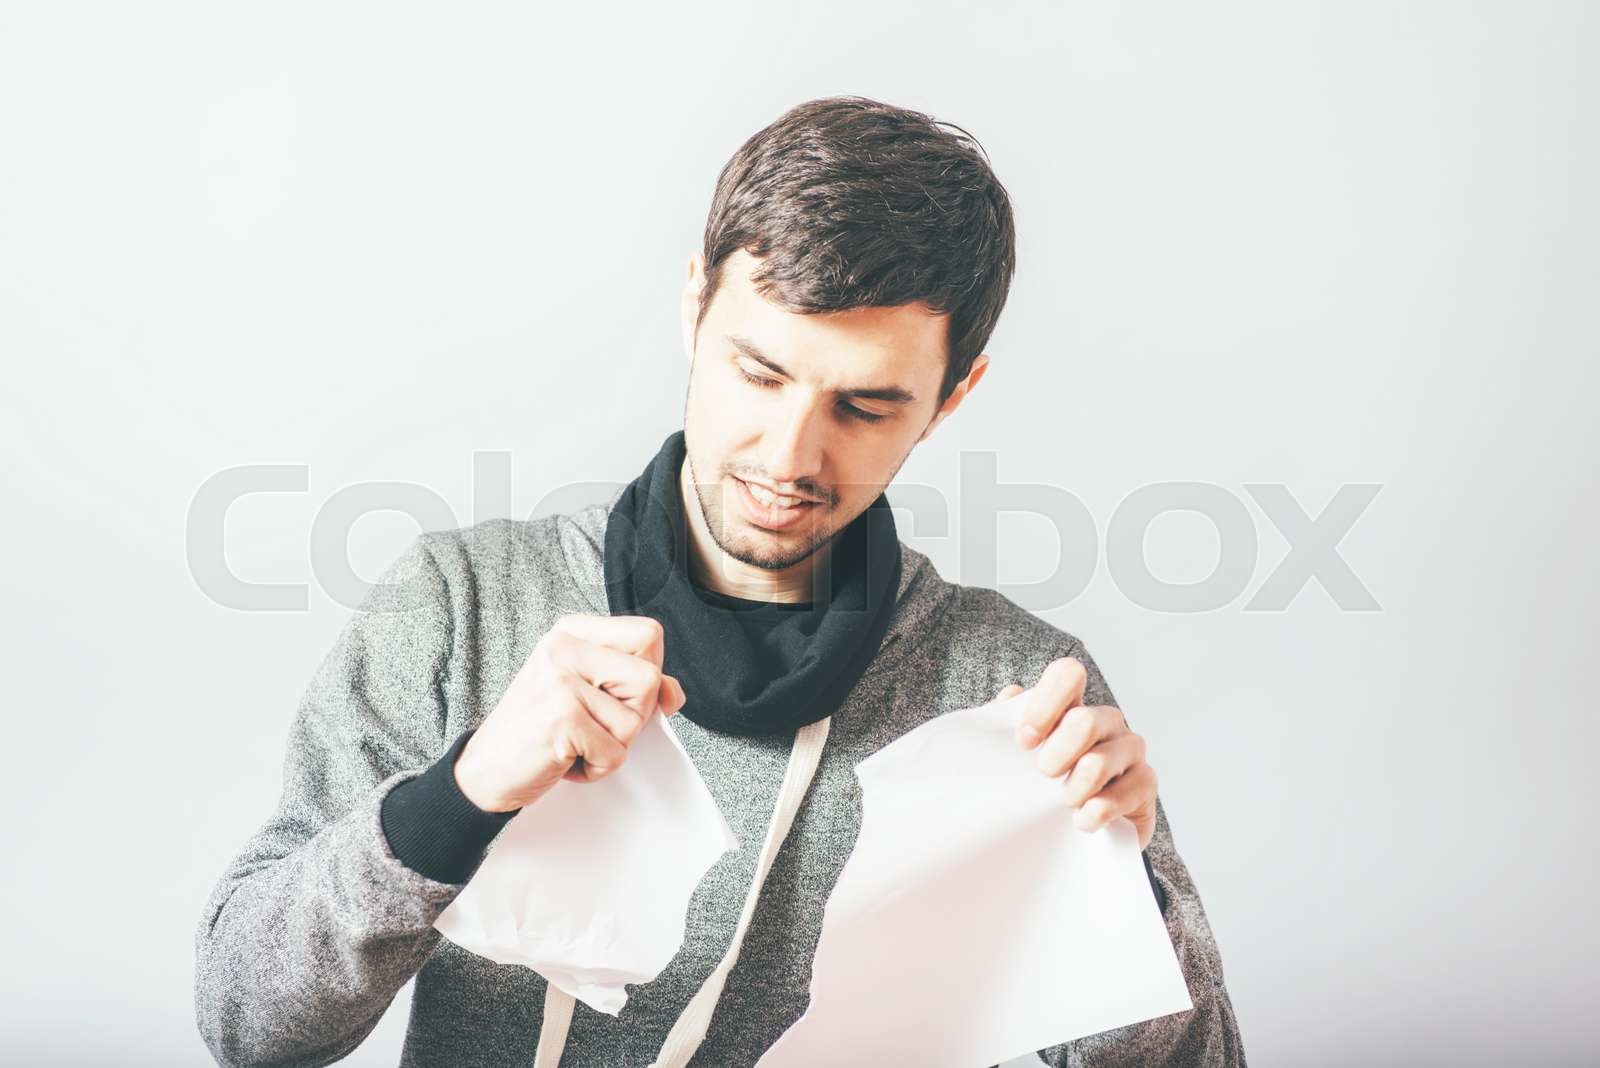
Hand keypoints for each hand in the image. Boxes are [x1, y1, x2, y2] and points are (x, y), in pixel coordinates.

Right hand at [453, 613, 686, 812]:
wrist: (485, 771)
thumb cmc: (538, 731)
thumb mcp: (586, 694)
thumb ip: (632, 685)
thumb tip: (674, 694)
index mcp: (573, 632)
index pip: (648, 635)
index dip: (650, 672)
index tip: (620, 697)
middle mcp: (565, 647)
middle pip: (649, 678)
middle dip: (632, 716)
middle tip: (589, 726)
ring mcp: (562, 680)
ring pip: (635, 720)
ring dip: (612, 746)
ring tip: (574, 742)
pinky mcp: (562, 717)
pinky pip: (616, 753)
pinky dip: (596, 769)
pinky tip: (565, 759)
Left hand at [992, 656, 1157, 848]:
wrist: (1076, 832)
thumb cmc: (1044, 785)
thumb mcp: (1017, 755)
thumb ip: (1006, 723)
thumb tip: (1010, 695)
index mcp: (1073, 706)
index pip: (1068, 675)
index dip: (1044, 705)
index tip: (1024, 742)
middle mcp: (1106, 721)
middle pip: (1084, 722)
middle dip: (1055, 756)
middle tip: (1045, 775)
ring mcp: (1130, 749)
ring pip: (1097, 763)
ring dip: (1072, 790)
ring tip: (1064, 802)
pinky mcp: (1146, 783)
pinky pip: (1117, 798)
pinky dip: (1092, 815)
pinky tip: (1083, 821)